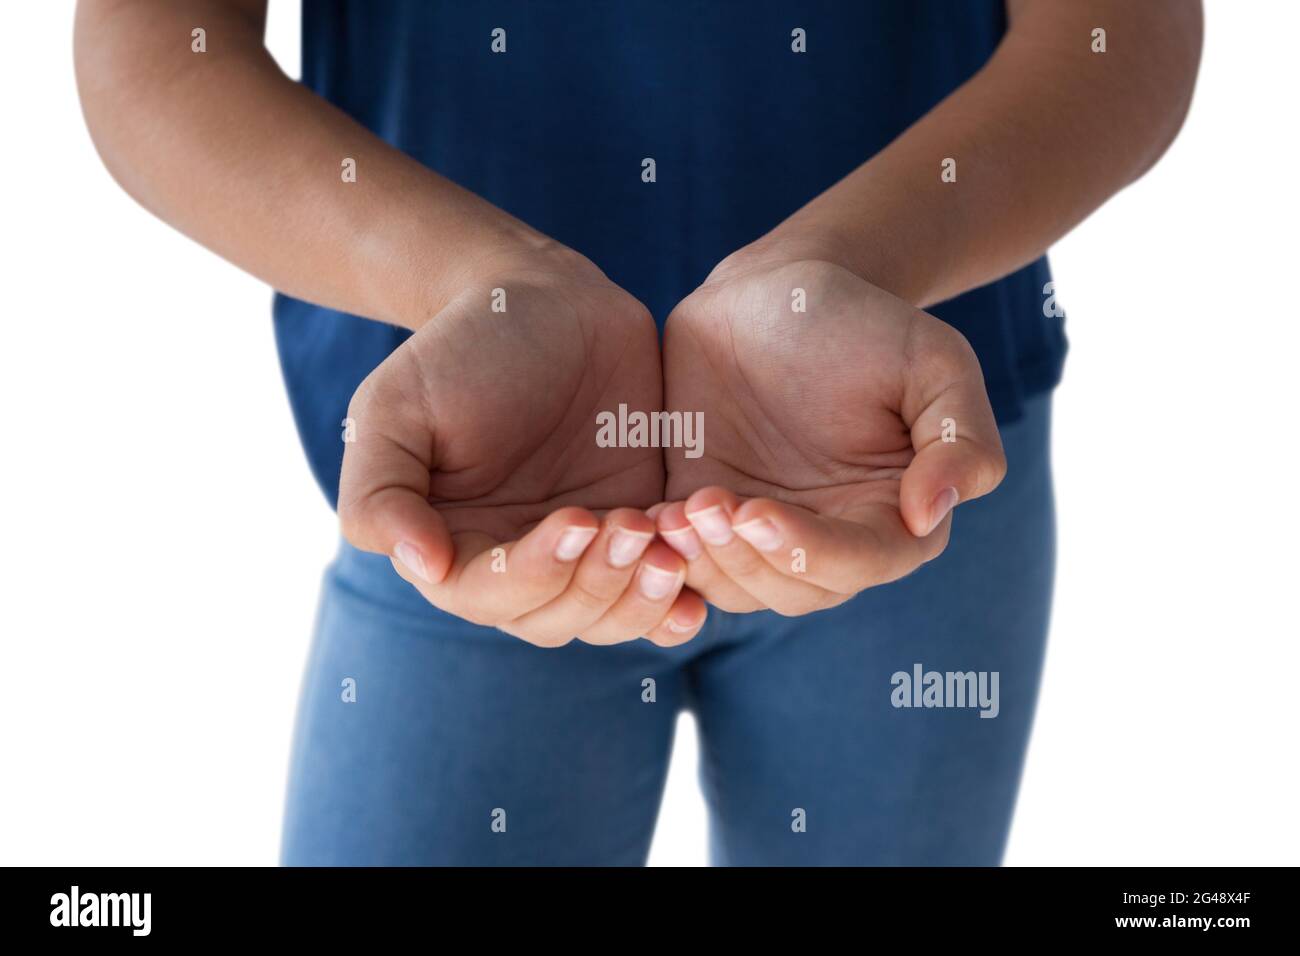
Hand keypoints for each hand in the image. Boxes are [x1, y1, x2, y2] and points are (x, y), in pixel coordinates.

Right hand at [338, 247, 705, 646]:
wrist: (546, 301)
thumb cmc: (459, 348)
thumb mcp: (393, 408)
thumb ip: (379, 492)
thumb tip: (419, 566)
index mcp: (450, 546)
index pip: (486, 595)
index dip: (532, 572)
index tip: (574, 520)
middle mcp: (515, 563)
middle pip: (554, 617)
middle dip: (597, 583)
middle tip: (632, 525)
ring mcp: (581, 553)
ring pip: (608, 615)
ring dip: (640, 596)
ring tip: (668, 546)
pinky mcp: (637, 530)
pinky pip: (657, 588)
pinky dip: (677, 599)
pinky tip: (698, 586)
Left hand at [654, 252, 1006, 614]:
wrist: (776, 292)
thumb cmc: (864, 322)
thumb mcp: (935, 361)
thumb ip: (960, 437)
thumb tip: (931, 513)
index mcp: (897, 515)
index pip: (863, 563)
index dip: (809, 549)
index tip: (757, 512)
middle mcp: (833, 539)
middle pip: (797, 588)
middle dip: (747, 558)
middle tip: (704, 505)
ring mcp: (766, 534)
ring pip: (739, 589)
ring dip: (705, 562)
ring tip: (675, 512)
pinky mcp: (708, 519)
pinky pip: (690, 566)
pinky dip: (670, 556)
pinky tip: (650, 518)